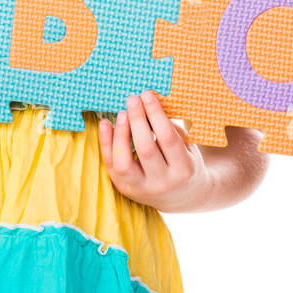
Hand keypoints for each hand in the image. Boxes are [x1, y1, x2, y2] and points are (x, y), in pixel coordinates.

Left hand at [98, 90, 212, 211]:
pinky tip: (105, 124)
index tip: (147, 95)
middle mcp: (162, 182)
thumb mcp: (187, 147)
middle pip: (144, 148)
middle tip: (132, 99)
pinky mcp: (125, 189)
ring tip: (122, 113)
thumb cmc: (184, 163)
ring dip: (120, 134)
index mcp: (183, 170)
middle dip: (137, 119)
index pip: (167, 138)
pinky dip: (105, 143)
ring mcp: (141, 189)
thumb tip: (148, 103)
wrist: (182, 197)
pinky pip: (110, 166)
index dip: (155, 114)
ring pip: (123, 162)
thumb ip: (171, 128)